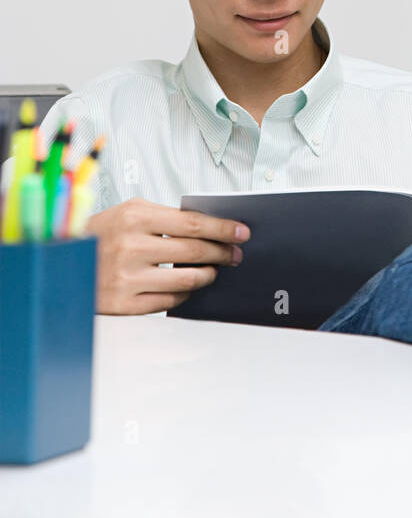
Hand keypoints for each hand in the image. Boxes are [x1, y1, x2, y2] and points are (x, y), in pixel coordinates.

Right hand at [84, 198, 250, 314]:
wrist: (63, 263)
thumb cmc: (101, 235)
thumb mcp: (128, 213)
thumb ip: (165, 218)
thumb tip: (208, 228)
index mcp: (135, 217)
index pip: (194, 223)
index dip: (223, 229)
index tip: (242, 232)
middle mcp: (131, 246)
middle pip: (195, 251)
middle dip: (222, 253)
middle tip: (234, 254)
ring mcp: (127, 278)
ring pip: (186, 280)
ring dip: (207, 275)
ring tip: (214, 270)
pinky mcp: (124, 304)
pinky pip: (168, 302)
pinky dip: (184, 294)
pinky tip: (188, 287)